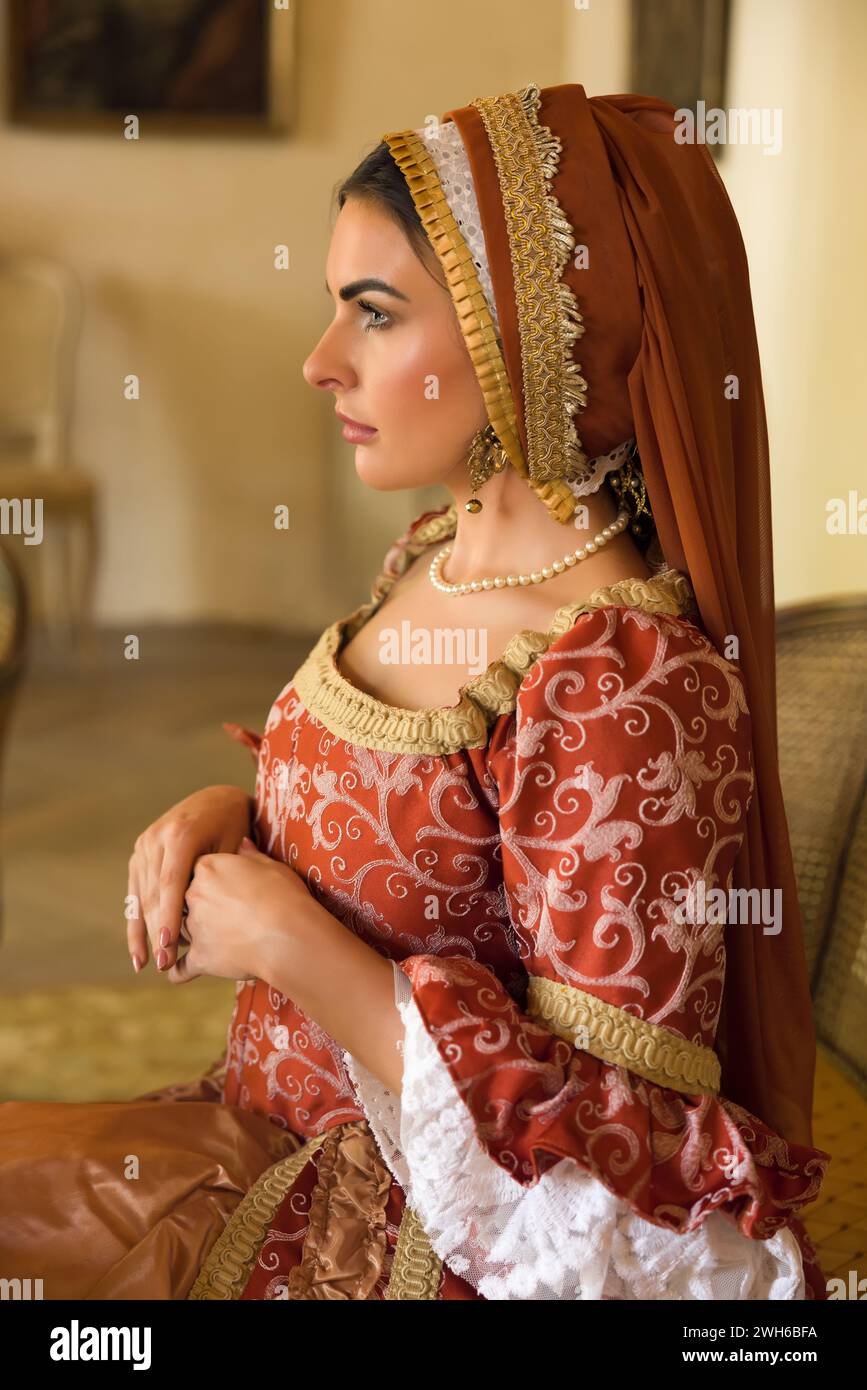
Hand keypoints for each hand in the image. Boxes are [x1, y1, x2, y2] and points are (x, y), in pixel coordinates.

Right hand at [126, 784, 252, 974]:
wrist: (218, 799)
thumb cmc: (235, 827)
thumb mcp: (232, 847)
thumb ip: (215, 878)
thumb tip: (204, 921)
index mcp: (181, 834)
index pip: (171, 883)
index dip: (168, 917)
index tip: (168, 946)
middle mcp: (156, 838)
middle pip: (153, 892)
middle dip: (156, 931)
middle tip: (164, 964)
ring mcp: (144, 845)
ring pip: (141, 895)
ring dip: (143, 931)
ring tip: (147, 963)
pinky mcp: (139, 853)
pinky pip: (136, 891)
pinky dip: (137, 920)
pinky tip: (138, 949)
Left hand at [166, 837, 315, 985]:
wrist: (289, 934)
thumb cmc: (284, 896)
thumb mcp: (270, 866)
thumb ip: (250, 856)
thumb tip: (242, 844)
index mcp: (208, 868)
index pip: (197, 870)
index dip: (210, 879)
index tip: (221, 886)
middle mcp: (193, 895)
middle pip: (185, 900)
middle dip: (197, 907)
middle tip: (219, 915)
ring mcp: (194, 928)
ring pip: (182, 931)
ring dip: (191, 936)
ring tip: (210, 941)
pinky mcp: (200, 958)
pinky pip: (182, 967)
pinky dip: (179, 971)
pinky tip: (176, 973)